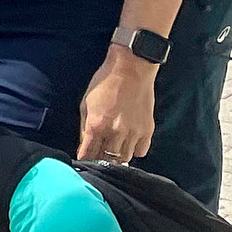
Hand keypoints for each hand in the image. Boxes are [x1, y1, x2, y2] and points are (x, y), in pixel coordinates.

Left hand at [78, 46, 157, 163]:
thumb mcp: (85, 103)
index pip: (88, 154)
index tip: (83, 161)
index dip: (84, 159)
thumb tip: (84, 145)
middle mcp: (115, 132)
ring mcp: (133, 132)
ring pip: (124, 158)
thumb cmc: (104, 83)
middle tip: (98, 157)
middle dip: (100, 160)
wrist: (131, 70)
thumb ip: (84, 127)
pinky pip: (141, 151)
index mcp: (96, 125)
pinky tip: (129, 144)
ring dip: (117, 157)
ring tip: (113, 151)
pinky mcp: (147, 130)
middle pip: (107, 160)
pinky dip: (134, 150)